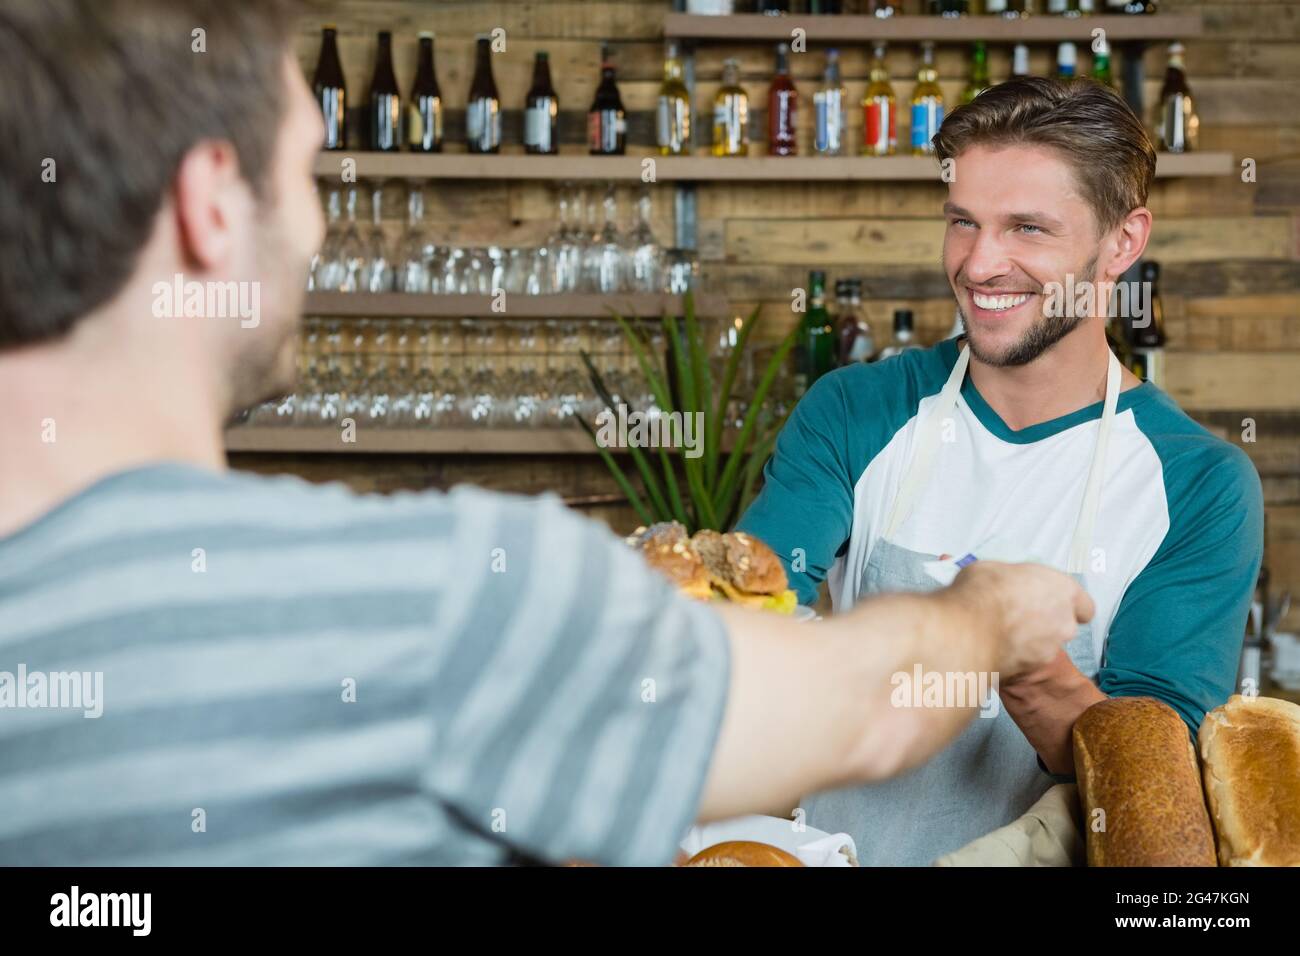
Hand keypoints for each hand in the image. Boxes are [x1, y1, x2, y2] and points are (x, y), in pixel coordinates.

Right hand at [948, 561, 1093, 679]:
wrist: (968, 630)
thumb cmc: (983, 593)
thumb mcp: (994, 568)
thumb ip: (1011, 580)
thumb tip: (999, 584)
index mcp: (1063, 589)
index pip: (1084, 606)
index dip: (1069, 607)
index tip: (1053, 604)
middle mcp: (1065, 621)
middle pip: (1064, 626)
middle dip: (1045, 624)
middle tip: (1018, 616)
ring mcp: (1051, 648)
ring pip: (1045, 646)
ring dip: (1029, 641)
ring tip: (1000, 633)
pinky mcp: (1034, 668)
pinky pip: (1027, 662)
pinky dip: (1015, 656)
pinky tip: (994, 647)